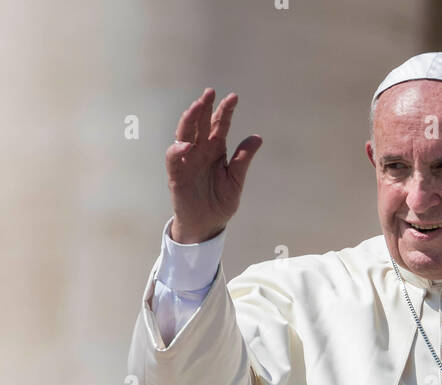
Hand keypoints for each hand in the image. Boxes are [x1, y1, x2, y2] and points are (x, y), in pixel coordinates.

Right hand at [166, 87, 261, 242]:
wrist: (207, 226)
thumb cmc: (220, 203)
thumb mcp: (236, 181)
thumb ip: (243, 160)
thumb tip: (258, 138)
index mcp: (216, 149)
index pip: (219, 125)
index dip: (225, 111)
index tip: (233, 97)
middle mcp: (200, 150)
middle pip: (200, 123)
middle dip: (204, 107)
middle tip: (210, 92)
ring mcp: (187, 161)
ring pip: (185, 134)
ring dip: (188, 120)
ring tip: (195, 107)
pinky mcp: (176, 175)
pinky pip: (174, 159)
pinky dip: (178, 151)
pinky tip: (186, 146)